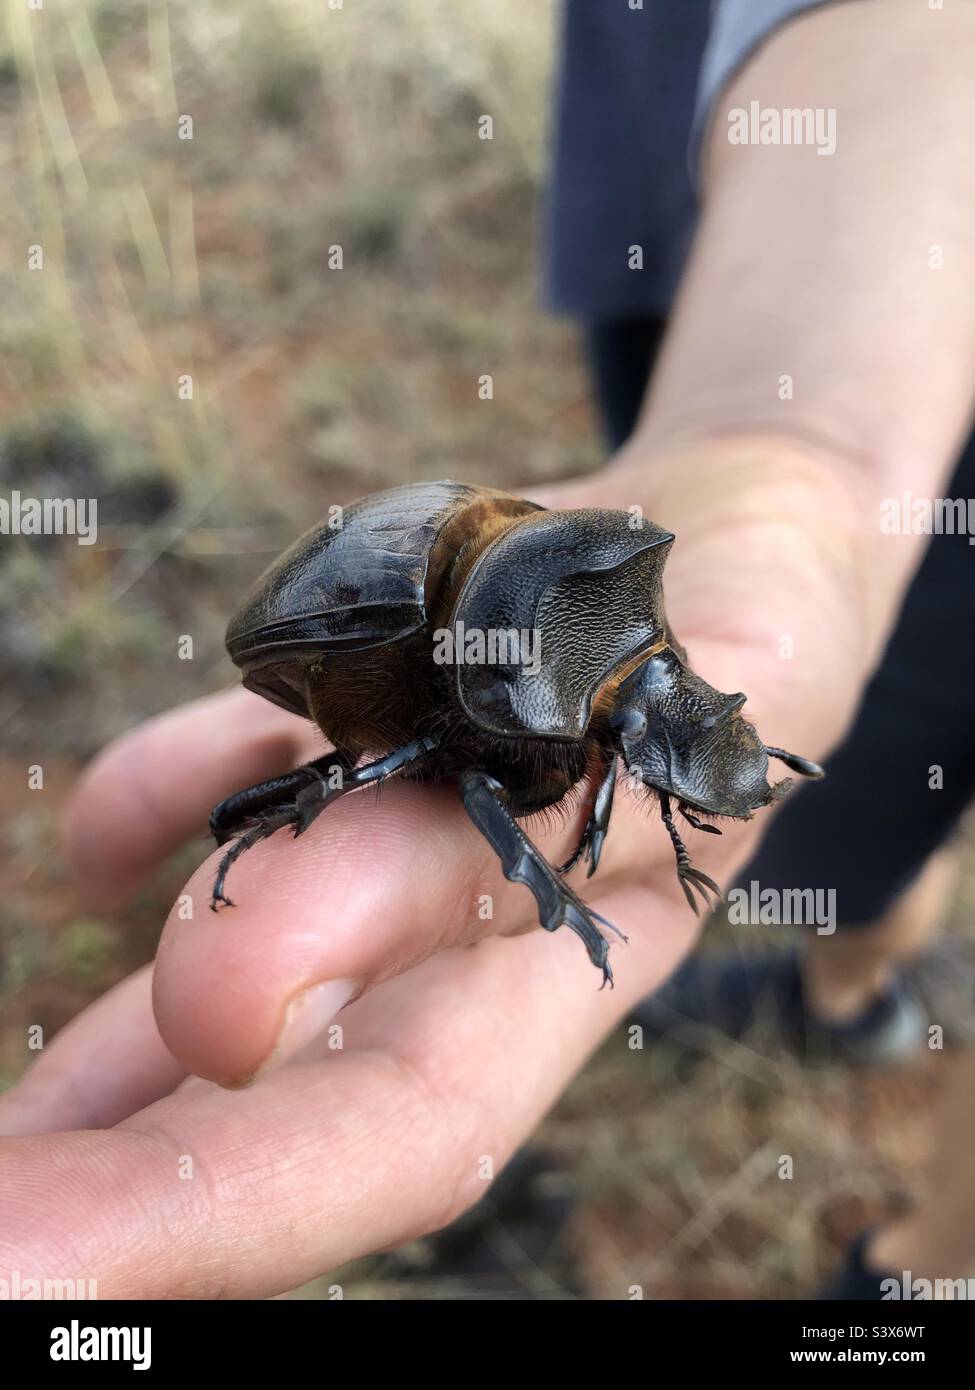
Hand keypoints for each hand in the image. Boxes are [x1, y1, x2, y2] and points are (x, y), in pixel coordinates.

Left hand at [0, 441, 862, 1296]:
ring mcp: (404, 835)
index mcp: (578, 950)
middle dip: (126, 1180)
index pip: (399, 1124)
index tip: (23, 1265)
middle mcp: (474, 925)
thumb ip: (493, 841)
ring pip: (250, 976)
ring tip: (4, 1145)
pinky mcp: (364, 732)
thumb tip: (233, 1005)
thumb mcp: (672, 716)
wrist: (743, 536)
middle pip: (294, 1090)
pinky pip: (252, 783)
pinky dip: (169, 800)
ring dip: (113, 1058)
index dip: (217, 1211)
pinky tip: (100, 841)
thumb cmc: (751, 630)